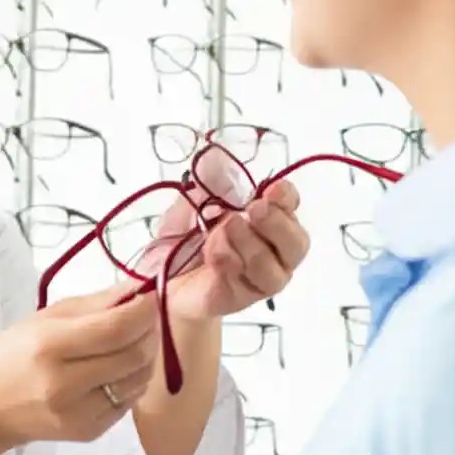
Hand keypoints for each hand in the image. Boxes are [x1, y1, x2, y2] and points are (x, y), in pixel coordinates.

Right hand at [0, 284, 159, 454]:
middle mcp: (65, 384)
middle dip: (149, 330)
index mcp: (49, 347)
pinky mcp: (88, 432)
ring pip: (138, 380)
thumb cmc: (9, 355)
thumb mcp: (44, 318)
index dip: (143, 309)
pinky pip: (129, 402)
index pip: (116, 328)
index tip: (151, 294)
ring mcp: (78, 414)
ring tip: (132, 340)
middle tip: (146, 316)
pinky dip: (132, 380)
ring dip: (146, 355)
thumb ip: (96, 303)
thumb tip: (139, 286)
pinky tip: (117, 367)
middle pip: (134, 355)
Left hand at [147, 151, 309, 320]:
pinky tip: (212, 254)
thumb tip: (216, 156)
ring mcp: (259, 278)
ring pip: (274, 268)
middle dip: (277, 223)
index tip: (273, 189)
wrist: (157, 278)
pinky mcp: (241, 298)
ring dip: (250, 244)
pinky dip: (231, 262)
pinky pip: (248, 283)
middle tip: (254, 209)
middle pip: (297, 243)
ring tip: (223, 230)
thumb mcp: (192, 203)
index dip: (287, 197)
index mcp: (265, 220)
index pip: (291, 206)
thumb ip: (208, 182)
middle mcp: (271, 251)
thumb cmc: (183, 239)